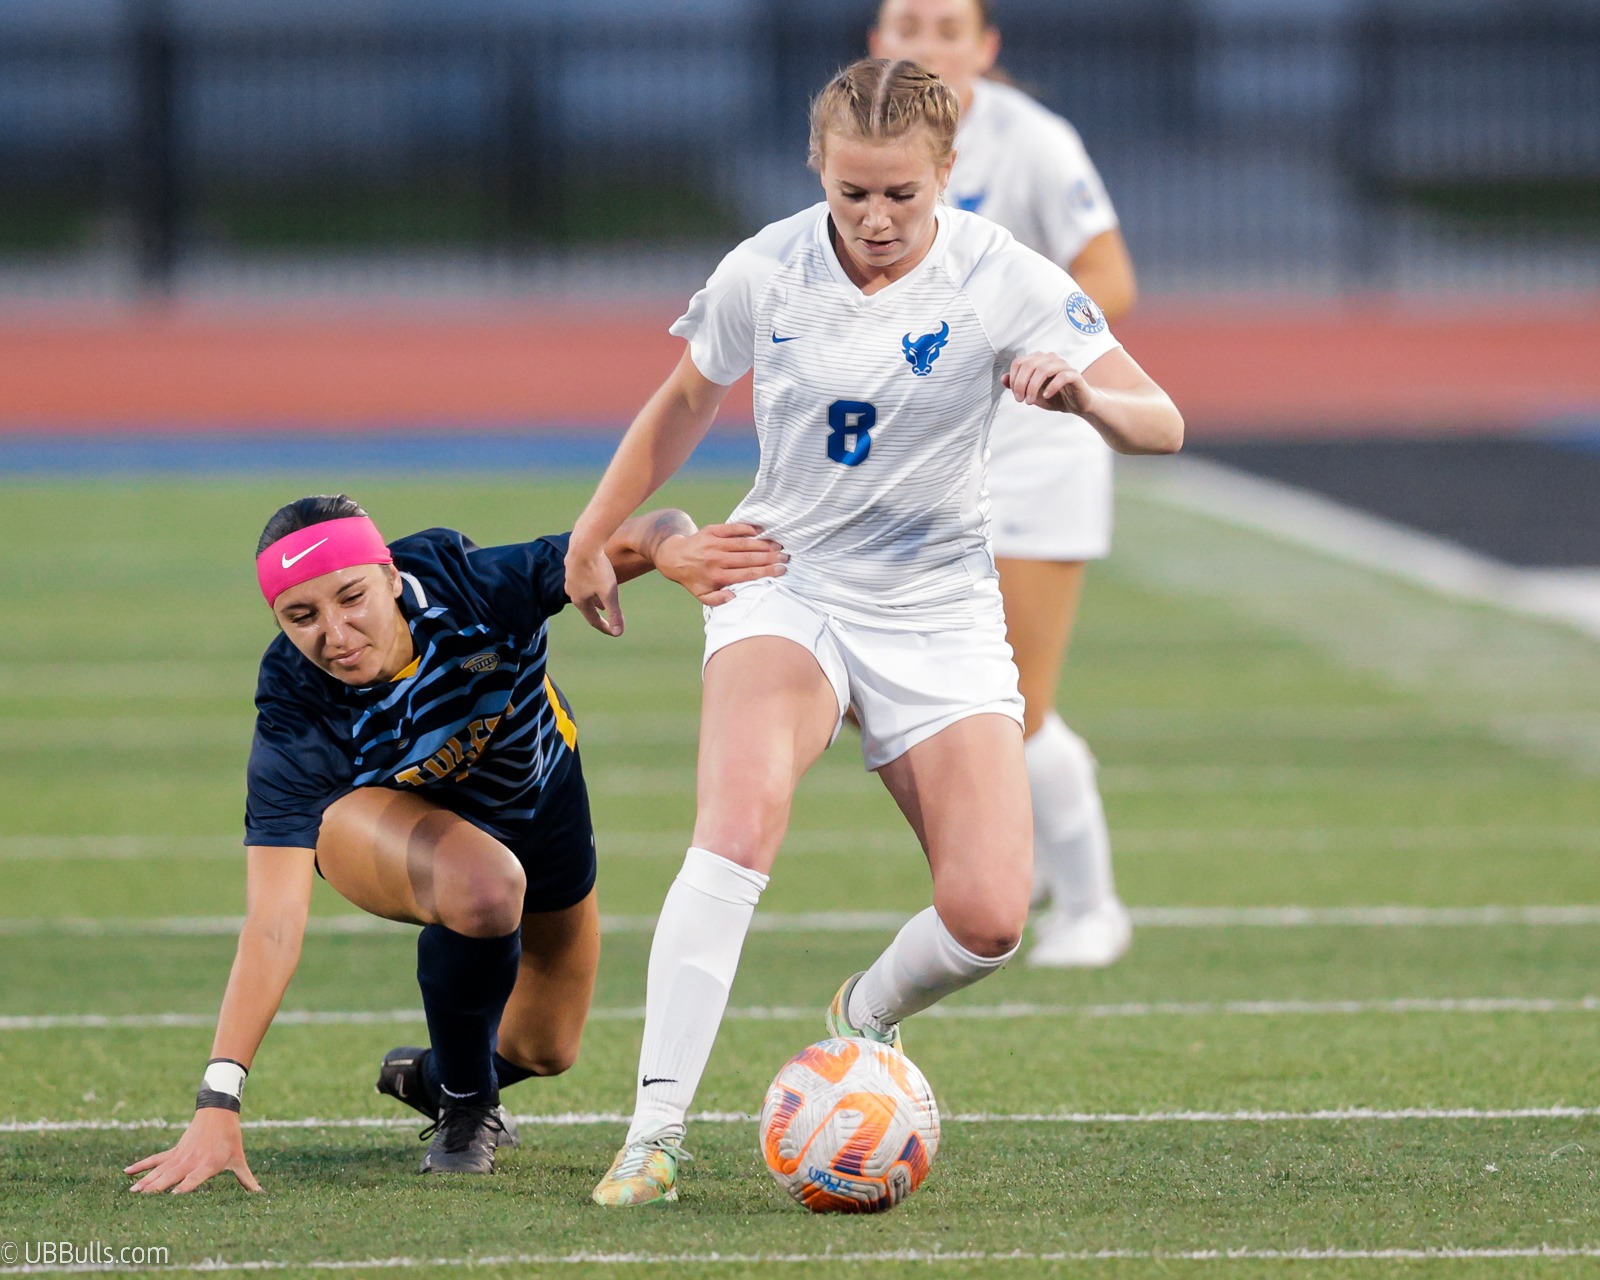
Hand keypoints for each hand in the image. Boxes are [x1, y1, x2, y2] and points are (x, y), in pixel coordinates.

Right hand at [125, 1107, 260, 1193]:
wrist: (219, 1112)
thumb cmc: (230, 1137)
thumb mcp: (238, 1158)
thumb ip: (246, 1178)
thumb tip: (260, 1193)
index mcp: (208, 1165)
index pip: (194, 1178)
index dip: (184, 1186)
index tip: (173, 1195)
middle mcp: (191, 1161)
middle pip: (171, 1176)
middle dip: (157, 1188)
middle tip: (142, 1199)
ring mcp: (180, 1155)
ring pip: (160, 1170)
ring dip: (145, 1181)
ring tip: (131, 1193)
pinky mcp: (174, 1151)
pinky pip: (155, 1159)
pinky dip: (141, 1165)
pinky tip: (126, 1172)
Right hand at [565, 543, 624, 635]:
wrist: (584, 543)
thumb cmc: (597, 569)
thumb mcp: (609, 593)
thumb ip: (614, 613)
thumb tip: (618, 634)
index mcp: (579, 601)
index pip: (593, 620)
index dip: (605, 627)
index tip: (614, 632)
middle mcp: (571, 591)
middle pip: (586, 606)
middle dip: (598, 613)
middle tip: (607, 620)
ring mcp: (570, 578)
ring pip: (584, 592)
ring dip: (594, 598)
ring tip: (602, 602)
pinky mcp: (571, 565)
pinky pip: (582, 580)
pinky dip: (590, 584)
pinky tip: (594, 580)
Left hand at [654, 523, 787, 605]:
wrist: (673, 557)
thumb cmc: (693, 578)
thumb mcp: (702, 595)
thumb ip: (717, 600)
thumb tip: (734, 597)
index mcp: (717, 576)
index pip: (747, 574)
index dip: (766, 571)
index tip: (782, 570)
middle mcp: (716, 559)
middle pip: (749, 558)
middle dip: (770, 557)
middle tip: (786, 556)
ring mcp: (714, 543)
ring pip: (743, 543)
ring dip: (763, 544)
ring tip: (778, 545)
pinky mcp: (712, 530)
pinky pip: (732, 528)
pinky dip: (747, 529)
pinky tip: (760, 531)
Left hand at [1002, 353, 1094, 415]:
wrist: (1077, 404)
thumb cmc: (1054, 396)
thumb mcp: (1031, 393)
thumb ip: (1017, 385)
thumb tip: (1003, 378)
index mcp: (1038, 360)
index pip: (1019, 362)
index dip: (1014, 379)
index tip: (1016, 396)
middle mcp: (1050, 359)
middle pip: (1029, 365)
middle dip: (1021, 384)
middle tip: (1020, 400)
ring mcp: (1063, 365)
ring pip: (1043, 369)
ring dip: (1033, 387)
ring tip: (1030, 401)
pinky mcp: (1074, 375)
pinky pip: (1061, 376)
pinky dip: (1051, 387)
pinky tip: (1046, 396)